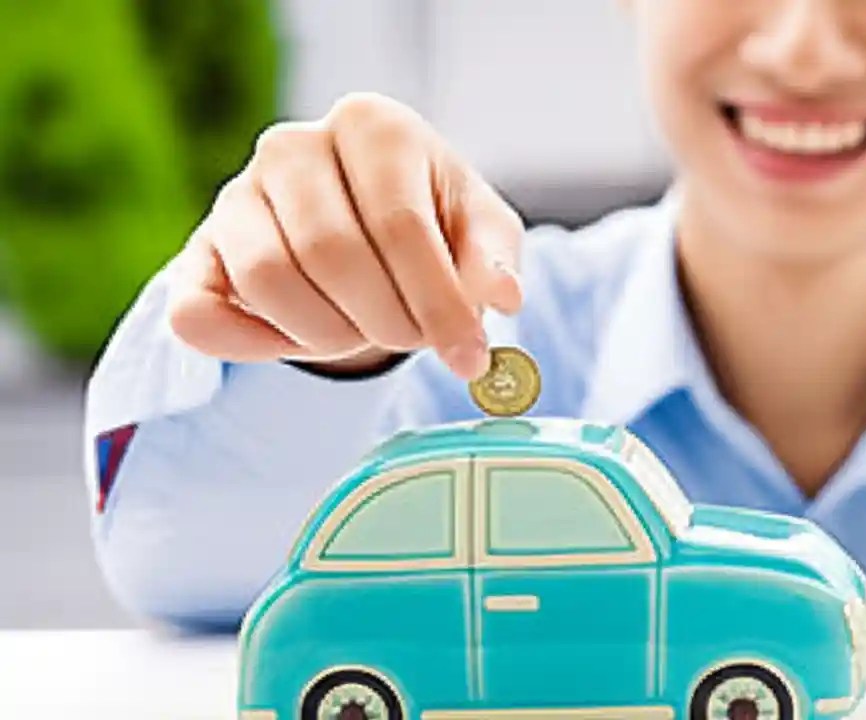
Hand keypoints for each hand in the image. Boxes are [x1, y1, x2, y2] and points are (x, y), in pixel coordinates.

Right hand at [166, 92, 522, 378]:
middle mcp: (292, 146)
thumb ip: (494, 256)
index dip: (438, 303)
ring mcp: (234, 196)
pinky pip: (197, 314)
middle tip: (410, 339)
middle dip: (385, 321)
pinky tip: (299, 341)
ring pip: (267, 281)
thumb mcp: (479, 229)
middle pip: (331, 254)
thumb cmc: (430, 223)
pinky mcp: (197, 252)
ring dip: (327, 335)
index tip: (469, 356)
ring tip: (362, 331)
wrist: (365, 233)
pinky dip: (250, 346)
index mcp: (370, 125)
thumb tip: (503, 294)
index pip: (399, 224)